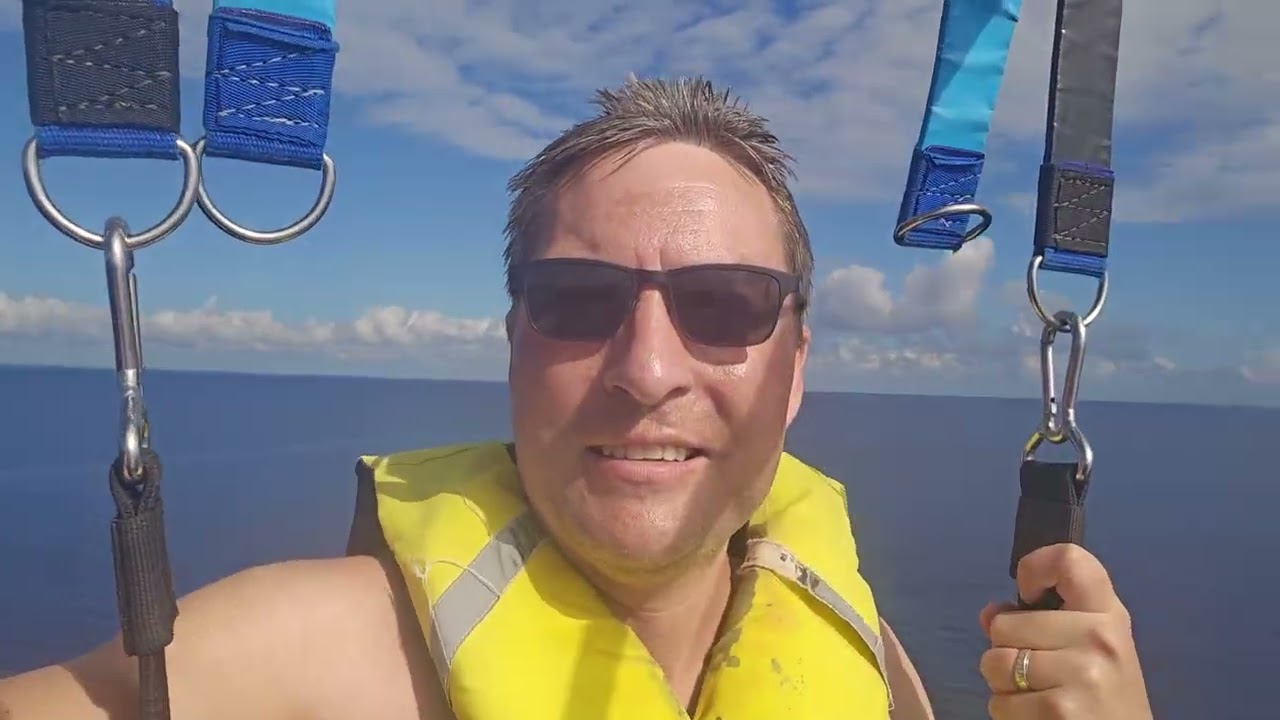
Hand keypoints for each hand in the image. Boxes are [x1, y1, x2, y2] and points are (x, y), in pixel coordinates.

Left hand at [977, 543, 1152, 718]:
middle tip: (1040, 673)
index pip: (1069, 560)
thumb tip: (990, 613)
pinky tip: (1039, 717)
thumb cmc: (1104, 697)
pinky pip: (998, 702)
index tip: (1028, 594)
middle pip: (1005, 624)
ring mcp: (1081, 674)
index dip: (1034, 568)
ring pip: (993, 662)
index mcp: (1108, 615)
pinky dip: (1008, 713)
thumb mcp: (1087, 651)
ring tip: (1037, 695)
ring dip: (1003, 685)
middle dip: (1007, 650)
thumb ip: (1040, 623)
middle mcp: (1098, 638)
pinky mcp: (1059, 709)